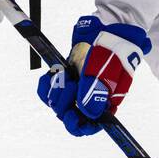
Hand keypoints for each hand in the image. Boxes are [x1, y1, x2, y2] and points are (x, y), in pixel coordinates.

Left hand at [37, 15, 151, 135]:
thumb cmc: (113, 50)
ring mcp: (76, 89)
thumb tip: (88, 114)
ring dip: (55, 91)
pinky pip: (47, 90)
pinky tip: (51, 74)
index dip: (80, 127)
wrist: (108, 29)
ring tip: (63, 74)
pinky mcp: (65, 78)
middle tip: (69, 83)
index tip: (73, 116)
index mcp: (105, 104)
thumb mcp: (107, 69)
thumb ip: (96, 91)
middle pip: (68, 116)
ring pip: (56, 104)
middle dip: (64, 103)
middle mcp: (89, 100)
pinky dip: (45, 84)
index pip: (89, 127)